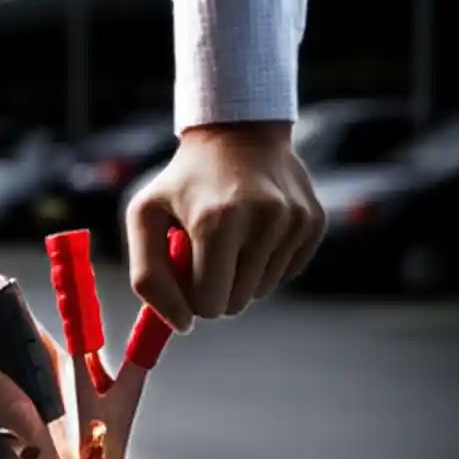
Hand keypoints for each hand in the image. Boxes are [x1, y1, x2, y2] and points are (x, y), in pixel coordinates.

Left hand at [124, 122, 325, 331]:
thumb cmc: (183, 181)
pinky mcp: (314, 222)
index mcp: (216, 221)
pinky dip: (265, 261)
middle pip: (236, 303)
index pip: (208, 305)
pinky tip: (255, 228)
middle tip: (206, 248)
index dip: (191, 294)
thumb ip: (148, 277)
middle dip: (216, 286)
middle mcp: (263, 220)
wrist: (237, 132)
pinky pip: (285, 274)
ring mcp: (294, 221)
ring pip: (261, 291)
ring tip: (230, 233)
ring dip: (240, 274)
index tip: (186, 266)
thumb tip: (182, 325)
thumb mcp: (144, 216)